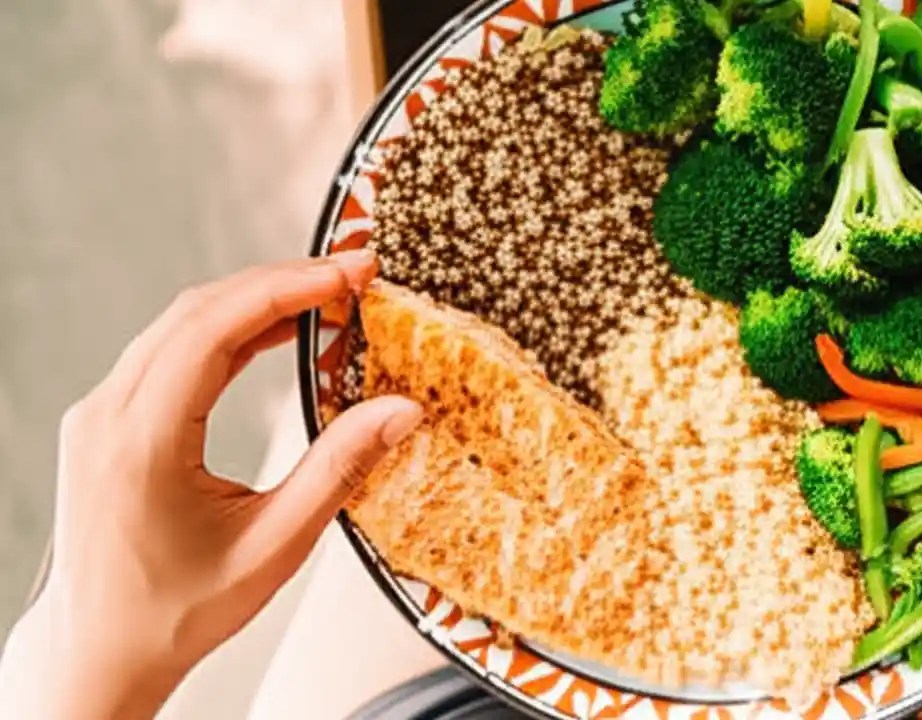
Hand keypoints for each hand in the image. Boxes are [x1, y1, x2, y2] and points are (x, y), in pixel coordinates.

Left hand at [0, 251, 422, 718]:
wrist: (98, 654)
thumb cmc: (179, 612)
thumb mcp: (273, 547)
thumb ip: (339, 470)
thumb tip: (402, 410)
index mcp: (140, 443)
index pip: (212, 329)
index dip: (287, 288)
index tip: (351, 273)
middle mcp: (107, 416)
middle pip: (196, 311)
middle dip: (280, 281)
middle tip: (353, 272)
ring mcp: (100, 416)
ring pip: (181, 325)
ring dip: (255, 302)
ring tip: (328, 295)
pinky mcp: (108, 423)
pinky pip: (170, 353)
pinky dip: (229, 332)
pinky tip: (277, 331)